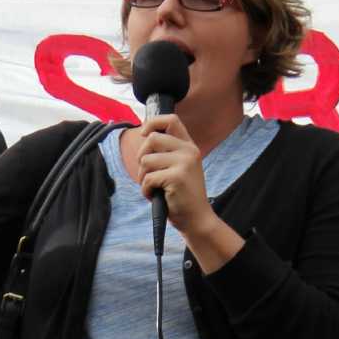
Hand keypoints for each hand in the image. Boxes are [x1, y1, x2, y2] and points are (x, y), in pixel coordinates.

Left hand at [133, 112, 213, 238]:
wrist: (197, 219)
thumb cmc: (182, 195)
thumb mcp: (179, 167)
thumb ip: (167, 152)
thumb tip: (143, 135)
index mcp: (189, 146)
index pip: (171, 120)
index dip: (152, 123)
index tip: (143, 134)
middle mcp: (188, 151)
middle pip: (152, 139)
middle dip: (142, 157)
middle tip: (148, 173)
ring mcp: (184, 163)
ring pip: (146, 160)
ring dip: (143, 177)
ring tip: (154, 187)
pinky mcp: (176, 177)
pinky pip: (148, 178)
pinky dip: (146, 190)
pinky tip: (156, 196)